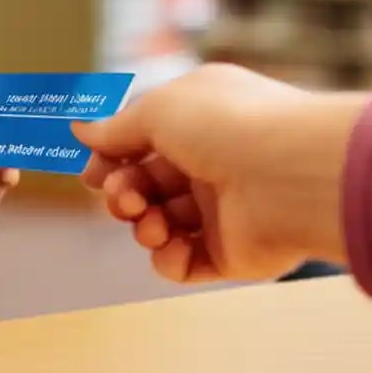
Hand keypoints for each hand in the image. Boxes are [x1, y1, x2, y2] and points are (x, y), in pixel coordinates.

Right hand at [71, 65, 368, 282]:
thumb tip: (80, 129)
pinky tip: (170, 246)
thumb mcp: (158, 110)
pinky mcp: (232, 253)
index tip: (94, 170)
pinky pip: (183, 262)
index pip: (145, 141)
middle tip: (122, 195)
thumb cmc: (227, 126)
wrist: (291, 175)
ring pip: (160, 222)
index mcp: (202, 119)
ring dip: (141, 223)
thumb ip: (117, 127)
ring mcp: (224, 209)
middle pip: (147, 184)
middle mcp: (214, 161)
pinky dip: (167, 258)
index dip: (113, 157)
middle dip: (123, 191)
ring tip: (149, 221)